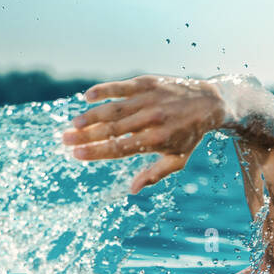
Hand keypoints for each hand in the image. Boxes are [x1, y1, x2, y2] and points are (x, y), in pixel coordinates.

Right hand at [61, 75, 224, 193]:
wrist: (209, 103)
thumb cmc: (190, 136)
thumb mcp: (178, 160)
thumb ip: (155, 174)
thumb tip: (133, 190)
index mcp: (156, 141)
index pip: (119, 148)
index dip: (96, 152)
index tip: (77, 155)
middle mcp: (151, 120)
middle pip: (111, 130)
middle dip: (85, 136)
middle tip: (64, 140)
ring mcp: (148, 100)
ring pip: (113, 109)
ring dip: (90, 116)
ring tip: (73, 125)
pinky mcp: (147, 83)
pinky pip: (121, 87)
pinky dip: (104, 91)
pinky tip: (87, 97)